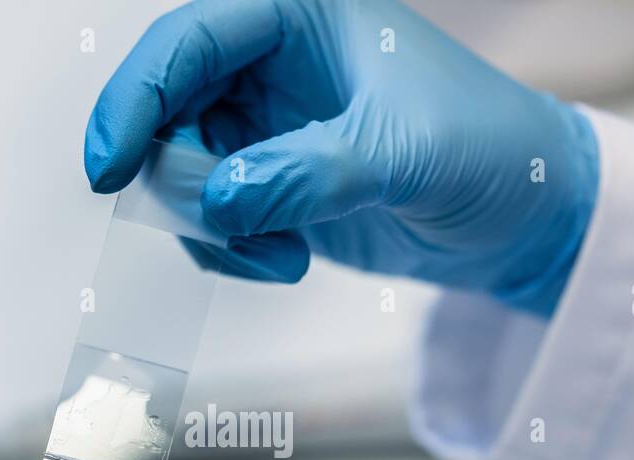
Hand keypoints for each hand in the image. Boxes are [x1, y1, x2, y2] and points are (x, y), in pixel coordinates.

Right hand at [83, 0, 598, 315]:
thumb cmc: (488, 152)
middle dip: (180, 181)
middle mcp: (269, 60)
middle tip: (226, 229)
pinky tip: (289, 261)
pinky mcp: (267, 181)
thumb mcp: (403, 156)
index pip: (189, 39)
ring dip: (213, 228)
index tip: (109, 171)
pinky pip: (207, 217)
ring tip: (281, 255)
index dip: (136, 99)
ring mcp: (263, 124)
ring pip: (179, 172)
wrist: (524, 216)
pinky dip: (232, 250)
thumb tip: (214, 200)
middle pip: (166, 110)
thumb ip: (307, 174)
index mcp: (298, 12)